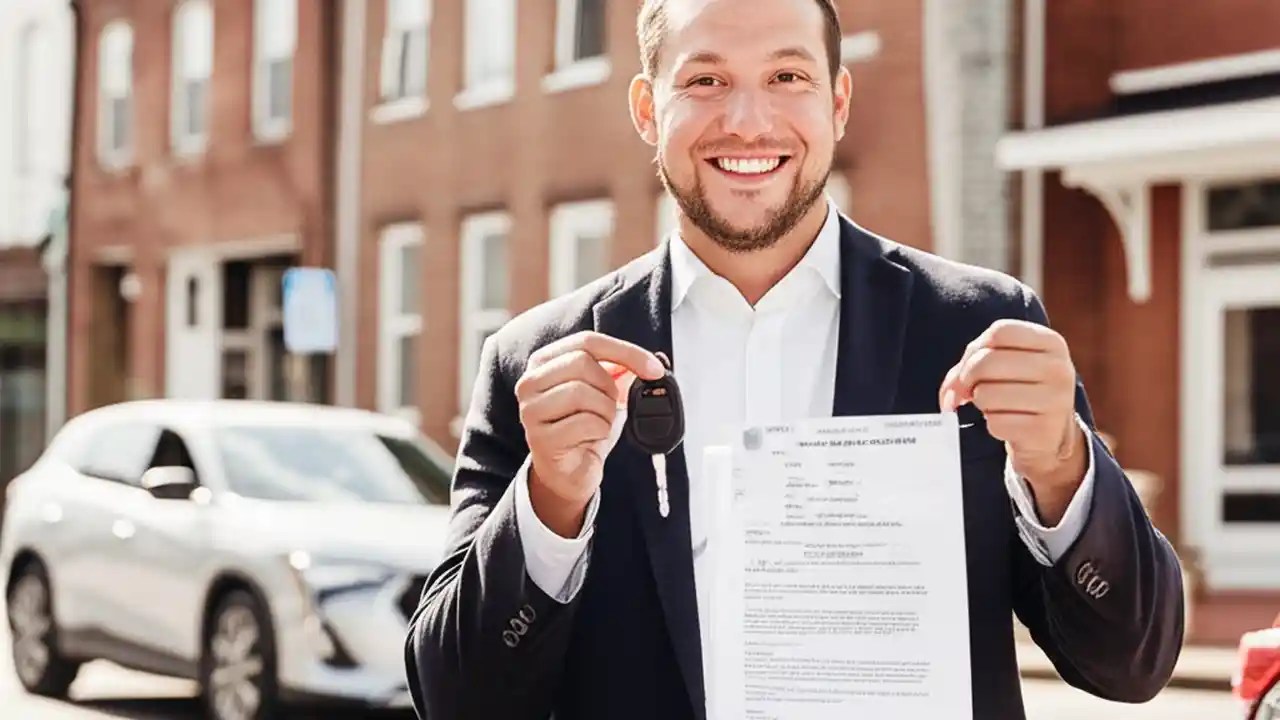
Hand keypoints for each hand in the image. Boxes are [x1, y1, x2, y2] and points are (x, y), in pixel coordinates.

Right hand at [515, 331, 665, 537]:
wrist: (569, 472)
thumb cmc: (584, 428)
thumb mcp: (604, 392)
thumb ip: (621, 370)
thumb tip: (654, 360)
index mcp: (544, 362)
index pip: (587, 341)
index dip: (626, 352)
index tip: (655, 369)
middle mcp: (529, 382)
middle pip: (582, 362)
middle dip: (609, 387)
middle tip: (612, 406)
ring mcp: (531, 411)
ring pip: (582, 392)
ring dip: (606, 411)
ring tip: (600, 424)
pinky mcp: (540, 439)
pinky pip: (585, 423)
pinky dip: (600, 431)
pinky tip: (591, 438)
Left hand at [937, 319, 1086, 523]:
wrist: (1053, 445)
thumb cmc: (1020, 398)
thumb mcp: (1006, 371)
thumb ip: (974, 366)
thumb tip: (951, 391)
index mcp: (1050, 344)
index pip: (998, 333)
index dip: (973, 352)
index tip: (969, 372)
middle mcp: (1059, 368)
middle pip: (985, 363)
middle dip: (968, 382)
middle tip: (970, 396)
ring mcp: (1056, 400)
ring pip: (987, 394)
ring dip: (984, 407)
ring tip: (1001, 412)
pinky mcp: (1045, 430)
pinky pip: (995, 422)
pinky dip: (994, 427)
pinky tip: (1011, 429)